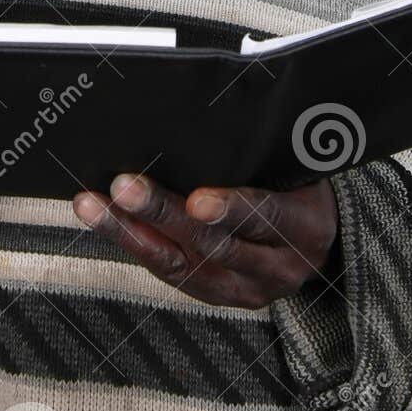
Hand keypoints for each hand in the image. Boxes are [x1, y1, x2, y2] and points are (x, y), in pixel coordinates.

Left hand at [72, 173, 338, 307]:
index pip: (268, 217)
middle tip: (125, 187)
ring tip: (95, 205)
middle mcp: (276, 267)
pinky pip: (170, 274)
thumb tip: (218, 114)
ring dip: (131, 233)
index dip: (232, 209)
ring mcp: (244, 288)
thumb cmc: (300, 186)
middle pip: (214, 244)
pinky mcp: (216, 296)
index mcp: (306, 228)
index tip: (197, 198)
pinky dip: (134, 245)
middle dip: (163, 214)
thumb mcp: (301, 164)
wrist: (316, 240)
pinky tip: (105, 222)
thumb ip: (266, 149)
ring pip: (181, 265)